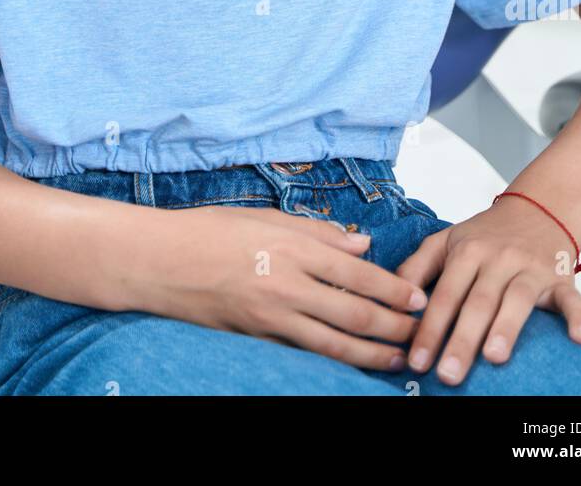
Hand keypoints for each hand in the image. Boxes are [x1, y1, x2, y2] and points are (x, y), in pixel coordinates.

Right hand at [129, 204, 431, 372]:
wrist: (159, 261)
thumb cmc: (209, 231)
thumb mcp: (265, 217)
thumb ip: (317, 232)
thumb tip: (361, 245)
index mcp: (292, 248)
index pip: (357, 273)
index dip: (393, 288)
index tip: (418, 297)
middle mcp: (287, 285)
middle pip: (354, 312)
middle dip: (393, 326)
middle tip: (421, 332)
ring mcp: (271, 317)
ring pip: (334, 342)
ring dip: (372, 353)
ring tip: (399, 358)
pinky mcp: (256, 338)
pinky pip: (304, 352)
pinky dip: (332, 360)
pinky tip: (351, 363)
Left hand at [393, 199, 580, 385]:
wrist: (537, 208)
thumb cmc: (486, 234)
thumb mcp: (446, 241)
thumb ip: (416, 267)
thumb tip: (393, 300)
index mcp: (467, 251)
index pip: (444, 294)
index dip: (429, 328)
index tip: (417, 361)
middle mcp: (499, 259)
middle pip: (478, 302)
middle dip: (461, 340)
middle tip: (447, 375)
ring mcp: (531, 268)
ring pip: (518, 300)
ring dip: (507, 328)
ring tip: (493, 358)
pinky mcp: (561, 277)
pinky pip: (572, 298)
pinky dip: (579, 318)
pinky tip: (579, 339)